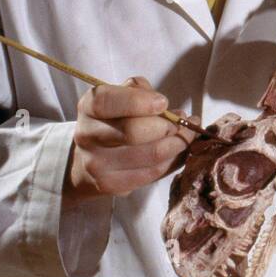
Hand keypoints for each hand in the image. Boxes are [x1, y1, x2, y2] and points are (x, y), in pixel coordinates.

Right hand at [65, 76, 196, 201]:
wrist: (90, 160)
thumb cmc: (114, 120)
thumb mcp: (120, 96)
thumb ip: (140, 91)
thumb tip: (168, 109)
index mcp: (88, 107)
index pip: (108, 101)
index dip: (140, 101)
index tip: (163, 102)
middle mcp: (87, 136)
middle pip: (134, 132)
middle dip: (169, 125)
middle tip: (184, 121)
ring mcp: (97, 164)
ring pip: (152, 154)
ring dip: (180, 143)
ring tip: (188, 134)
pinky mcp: (112, 185)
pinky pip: (155, 172)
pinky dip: (175, 159)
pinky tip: (180, 150)